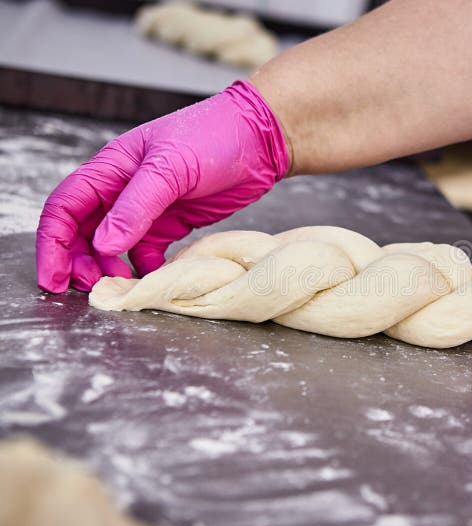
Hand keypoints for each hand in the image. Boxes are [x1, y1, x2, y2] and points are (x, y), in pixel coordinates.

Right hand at [36, 80, 288, 292]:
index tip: (54, 278)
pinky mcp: (174, 223)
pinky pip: (148, 252)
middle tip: (90, 288)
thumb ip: (136, 206)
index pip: (65, 208)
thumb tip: (104, 244)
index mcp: (111, 169)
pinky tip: (152, 278)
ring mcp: (149, 209)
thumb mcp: (170, 168)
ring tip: (120, 286)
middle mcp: (123, 190)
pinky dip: (145, 268)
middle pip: (84, 233)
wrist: (261, 139)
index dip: (53, 244)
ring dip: (110, 269)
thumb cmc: (214, 136)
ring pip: (113, 246)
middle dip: (78, 263)